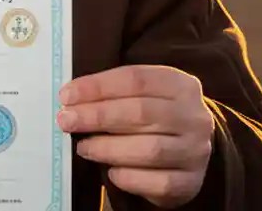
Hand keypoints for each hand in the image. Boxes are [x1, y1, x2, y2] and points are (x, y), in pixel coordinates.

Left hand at [58, 65, 213, 208]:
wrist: (186, 153)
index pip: (136, 79)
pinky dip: (129, 177)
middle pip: (141, 112)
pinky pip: (157, 182)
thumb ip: (113, 93)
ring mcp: (195, 151)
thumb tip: (71, 99)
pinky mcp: (190, 182)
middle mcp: (194, 117)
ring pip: (150, 150)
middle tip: (67, 120)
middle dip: (97, 116)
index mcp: (181, 85)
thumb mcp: (142, 96)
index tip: (67, 96)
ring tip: (84, 148)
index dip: (98, 86)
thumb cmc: (155, 118)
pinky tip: (111, 172)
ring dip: (108, 149)